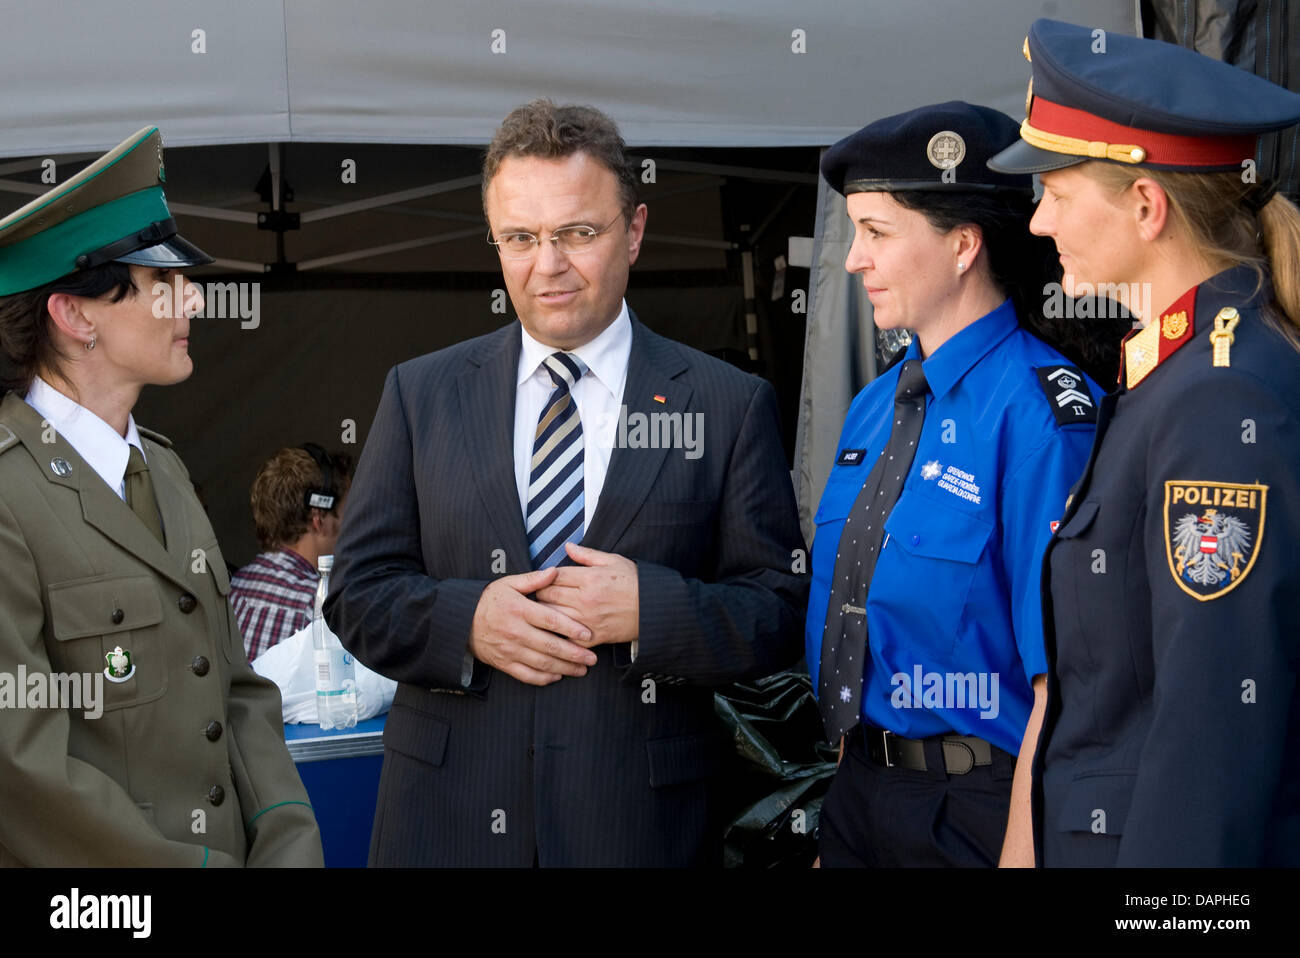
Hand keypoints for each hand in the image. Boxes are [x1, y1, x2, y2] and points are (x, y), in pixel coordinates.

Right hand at [469, 567, 596, 685]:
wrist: (461, 620)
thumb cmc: (489, 599)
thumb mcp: (509, 583)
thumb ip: (534, 579)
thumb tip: (556, 571)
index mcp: (520, 610)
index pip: (550, 620)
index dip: (571, 628)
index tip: (588, 634)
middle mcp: (516, 631)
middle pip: (550, 645)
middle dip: (575, 654)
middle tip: (593, 658)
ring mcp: (510, 650)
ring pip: (542, 663)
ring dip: (565, 668)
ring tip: (582, 669)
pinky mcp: (504, 663)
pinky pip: (527, 675)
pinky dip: (544, 678)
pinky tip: (558, 676)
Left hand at [533, 543, 638, 646]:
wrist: (655, 609)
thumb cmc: (635, 582)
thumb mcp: (613, 561)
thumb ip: (587, 555)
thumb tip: (567, 546)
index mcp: (589, 578)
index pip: (554, 576)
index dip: (546, 576)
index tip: (545, 578)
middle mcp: (585, 599)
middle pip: (547, 595)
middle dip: (541, 593)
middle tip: (540, 593)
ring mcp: (587, 620)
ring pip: (551, 617)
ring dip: (544, 613)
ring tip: (542, 611)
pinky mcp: (592, 637)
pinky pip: (566, 638)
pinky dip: (558, 634)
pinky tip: (555, 630)